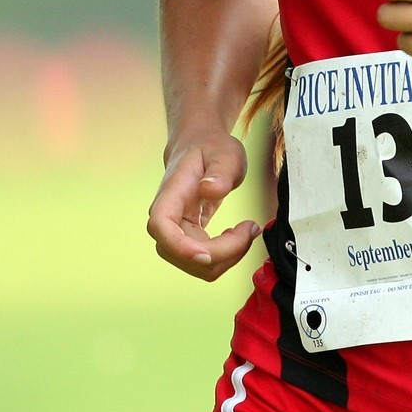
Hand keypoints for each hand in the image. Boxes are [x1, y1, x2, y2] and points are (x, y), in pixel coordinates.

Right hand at [145, 131, 259, 280]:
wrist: (202, 147)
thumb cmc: (211, 148)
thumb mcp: (225, 153)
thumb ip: (220, 171)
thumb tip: (210, 189)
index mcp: (171, 194)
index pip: (160, 226)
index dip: (180, 246)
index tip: (207, 253)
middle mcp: (167, 217)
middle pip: (181, 254)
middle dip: (221, 253)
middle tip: (250, 228)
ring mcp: (175, 232)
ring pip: (195, 264)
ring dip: (227, 257)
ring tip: (247, 229)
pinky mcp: (188, 240)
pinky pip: (204, 261)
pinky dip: (226, 255)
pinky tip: (239, 235)